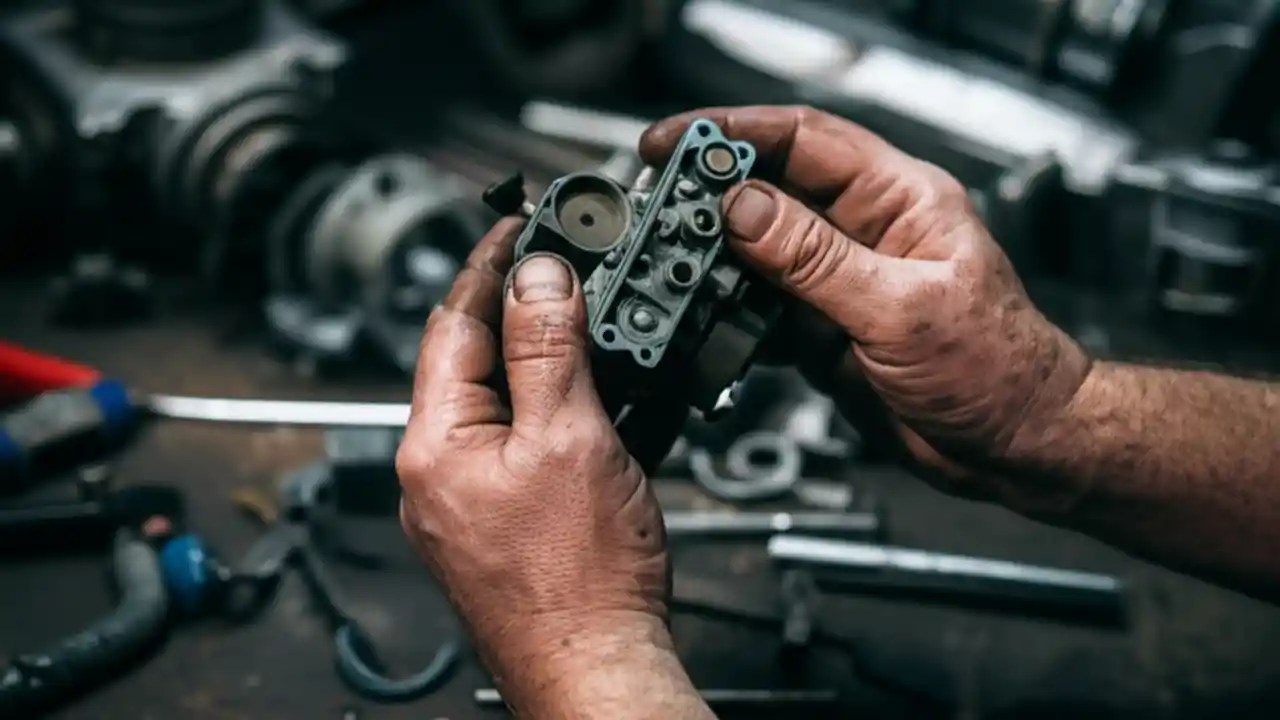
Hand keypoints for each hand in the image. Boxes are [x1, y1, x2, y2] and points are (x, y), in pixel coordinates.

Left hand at [396, 220, 680, 712]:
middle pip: (471, 360)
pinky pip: (514, 443)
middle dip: (516, 307)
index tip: (518, 225)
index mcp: (435, 444)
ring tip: (582, 324)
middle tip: (560, 265)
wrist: (597, 667)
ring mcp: (463, 502)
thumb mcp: (572, 438)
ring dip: (538, 358)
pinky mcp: (496, 523)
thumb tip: (539, 277)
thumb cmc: (580, 582)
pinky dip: (547, 410)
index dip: (489, 264)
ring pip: (496, 402)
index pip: (453, 322)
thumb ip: (550, 350)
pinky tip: (585, 399)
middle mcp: (436, 473)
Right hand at [642, 106, 1091, 500]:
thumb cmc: (995, 370)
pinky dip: (727, 309)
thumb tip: (743, 208)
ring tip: (670, 262)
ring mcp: (840, 280)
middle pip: (771, 190)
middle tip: (656, 206)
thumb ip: (816, 259)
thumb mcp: (900, 308)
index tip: (676, 144)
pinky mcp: (823, 327)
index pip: (804, 140)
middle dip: (711, 193)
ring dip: (712, 254)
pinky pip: (761, 305)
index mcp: (899, 199)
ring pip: (758, 250)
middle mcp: (865, 230)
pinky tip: (705, 314)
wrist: (1013, 446)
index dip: (735, 133)